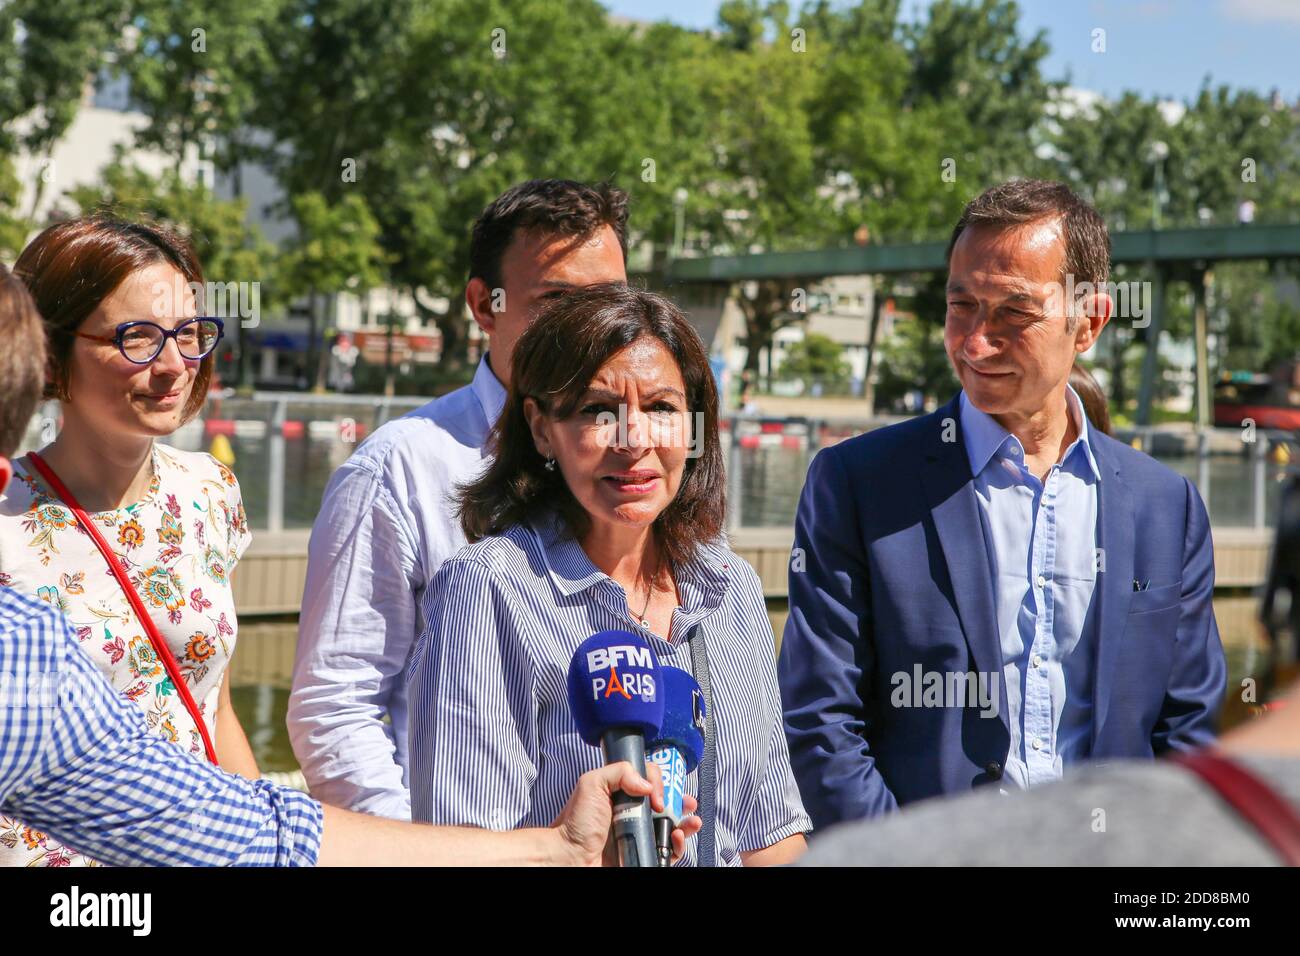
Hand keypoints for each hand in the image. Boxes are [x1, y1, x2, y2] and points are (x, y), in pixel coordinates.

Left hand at [552, 761, 701, 865]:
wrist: (569, 857)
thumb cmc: (576, 823)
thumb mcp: (593, 783)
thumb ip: (620, 772)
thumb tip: (648, 786)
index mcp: (622, 794)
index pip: (650, 780)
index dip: (659, 783)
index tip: (654, 795)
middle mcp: (633, 813)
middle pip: (666, 803)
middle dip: (681, 801)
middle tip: (687, 803)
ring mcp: (640, 835)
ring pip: (671, 827)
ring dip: (686, 822)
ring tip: (691, 822)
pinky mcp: (643, 855)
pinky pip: (668, 851)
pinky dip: (678, 844)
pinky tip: (677, 838)